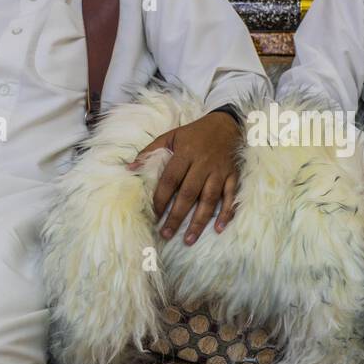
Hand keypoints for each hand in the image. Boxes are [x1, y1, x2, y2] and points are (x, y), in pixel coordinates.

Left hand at [128, 110, 242, 244]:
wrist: (226, 124)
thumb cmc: (195, 133)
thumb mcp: (171, 136)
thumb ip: (150, 151)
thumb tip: (130, 169)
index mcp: (185, 153)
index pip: (171, 179)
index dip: (162, 198)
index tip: (154, 214)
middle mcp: (203, 163)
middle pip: (189, 193)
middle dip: (177, 216)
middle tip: (166, 234)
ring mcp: (220, 171)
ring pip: (209, 199)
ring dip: (199, 221)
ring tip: (189, 240)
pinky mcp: (233, 175)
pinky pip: (230, 196)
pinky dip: (226, 213)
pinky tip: (219, 228)